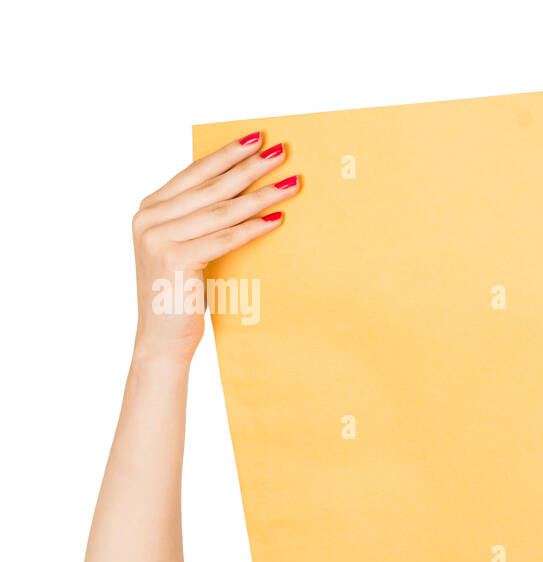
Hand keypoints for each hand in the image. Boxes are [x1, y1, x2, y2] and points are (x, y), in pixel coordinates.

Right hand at [130, 132, 299, 363]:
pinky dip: (254, 227)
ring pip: (221, 210)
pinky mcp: (174, 259)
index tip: (256, 138)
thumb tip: (240, 191)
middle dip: (249, 167)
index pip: (194, 174)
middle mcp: (148, 219)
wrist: (161, 339)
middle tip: (281, 151)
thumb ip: (197, 220)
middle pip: (210, 186)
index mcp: (148, 210)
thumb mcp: (183, 248)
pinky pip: (225, 238)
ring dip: (261, 195)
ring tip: (291, 183)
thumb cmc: (181, 295)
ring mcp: (158, 238)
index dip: (226, 154)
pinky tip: (278, 218)